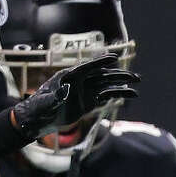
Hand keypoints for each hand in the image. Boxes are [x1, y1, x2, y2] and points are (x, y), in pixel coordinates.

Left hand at [9, 54, 138, 140]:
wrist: (39, 118)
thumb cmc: (39, 108)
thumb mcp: (45, 103)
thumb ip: (55, 97)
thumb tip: (64, 91)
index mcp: (69, 77)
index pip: (87, 68)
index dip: (100, 62)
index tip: (114, 57)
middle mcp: (79, 82)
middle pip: (101, 76)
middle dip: (118, 75)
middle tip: (135, 77)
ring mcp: (85, 91)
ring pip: (106, 85)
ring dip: (121, 84)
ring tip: (136, 84)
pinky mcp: (89, 101)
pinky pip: (105, 96)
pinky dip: (117, 94)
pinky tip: (129, 94)